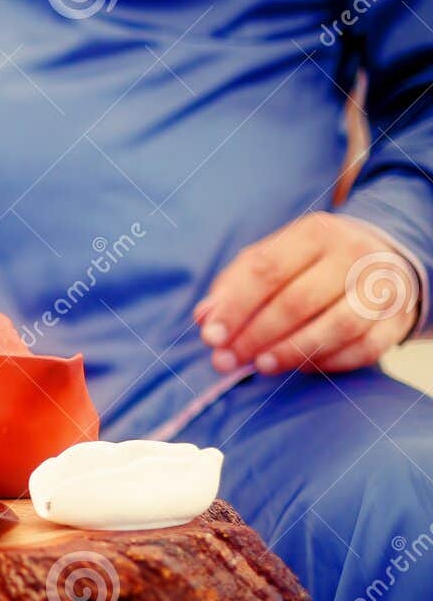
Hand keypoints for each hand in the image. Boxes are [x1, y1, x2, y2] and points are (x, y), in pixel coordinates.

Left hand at [194, 211, 421, 374]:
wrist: (379, 259)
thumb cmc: (309, 264)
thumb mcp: (271, 259)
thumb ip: (233, 285)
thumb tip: (204, 317)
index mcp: (315, 233)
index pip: (267, 270)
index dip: (235, 307)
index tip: (211, 337)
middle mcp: (352, 255)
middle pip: (298, 301)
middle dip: (256, 335)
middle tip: (227, 360)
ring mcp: (380, 287)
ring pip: (337, 326)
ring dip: (292, 351)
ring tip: (261, 366)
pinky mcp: (395, 319)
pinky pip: (364, 348)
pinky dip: (329, 362)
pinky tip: (301, 367)